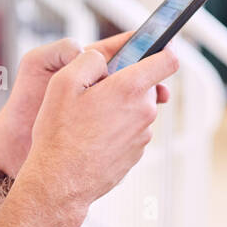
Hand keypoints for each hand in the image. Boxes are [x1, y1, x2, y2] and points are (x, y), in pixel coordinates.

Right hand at [0, 33, 170, 175]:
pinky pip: (130, 130)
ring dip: (119, 107)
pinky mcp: (137, 153)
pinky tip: (91, 137)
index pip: (167, 60)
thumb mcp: (63, 82)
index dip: (163, 48)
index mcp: (130, 88)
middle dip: (125, 81)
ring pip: (136, 109)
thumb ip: (90, 59)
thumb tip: (104, 58)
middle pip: (145, 84)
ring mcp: (142, 135)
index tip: (157, 45)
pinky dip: (116, 128)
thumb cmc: (59, 134)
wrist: (60, 181)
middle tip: (96, 90)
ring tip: (88, 119)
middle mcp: (144, 112)